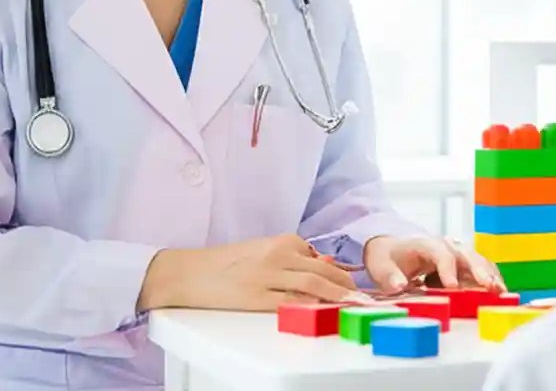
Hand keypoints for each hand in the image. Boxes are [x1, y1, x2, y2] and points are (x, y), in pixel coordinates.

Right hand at [138, 234, 375, 311]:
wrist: (188, 272)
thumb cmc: (223, 264)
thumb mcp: (260, 251)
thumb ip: (290, 257)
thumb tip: (319, 264)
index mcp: (282, 242)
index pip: (321, 258)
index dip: (342, 272)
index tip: (358, 284)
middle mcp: (279, 255)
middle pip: (325, 271)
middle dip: (348, 285)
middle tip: (367, 297)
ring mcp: (269, 276)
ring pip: (315, 285)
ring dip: (340, 296)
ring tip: (357, 305)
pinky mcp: (258, 297)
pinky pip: (292, 302)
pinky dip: (313, 308)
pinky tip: (326, 313)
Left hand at [362, 236, 504, 294]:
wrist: (392, 249)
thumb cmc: (387, 257)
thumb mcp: (380, 265)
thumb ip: (389, 276)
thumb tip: (398, 286)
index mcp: (427, 243)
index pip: (441, 254)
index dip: (448, 269)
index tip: (452, 287)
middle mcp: (446, 246)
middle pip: (466, 255)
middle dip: (479, 270)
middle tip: (490, 286)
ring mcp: (456, 254)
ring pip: (478, 262)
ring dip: (490, 275)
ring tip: (501, 291)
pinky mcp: (462, 265)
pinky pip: (480, 270)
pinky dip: (490, 279)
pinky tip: (500, 293)